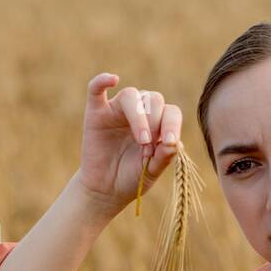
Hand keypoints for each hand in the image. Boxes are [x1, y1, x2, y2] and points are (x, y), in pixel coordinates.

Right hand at [74, 73, 182, 212]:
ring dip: (139, 116)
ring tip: (142, 140)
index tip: (168, 143)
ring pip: (131, 95)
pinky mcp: (96, 113)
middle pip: (154, 99)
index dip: (172, 124)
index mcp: (157, 123)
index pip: (171, 112)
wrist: (105, 191)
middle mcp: (140, 112)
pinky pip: (96, 89)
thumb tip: (174, 142)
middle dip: (155, 123)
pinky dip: (102, 81)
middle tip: (148, 148)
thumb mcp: (152, 171)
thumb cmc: (131, 178)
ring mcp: (117, 110)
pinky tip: (112, 79)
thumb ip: (164, 157)